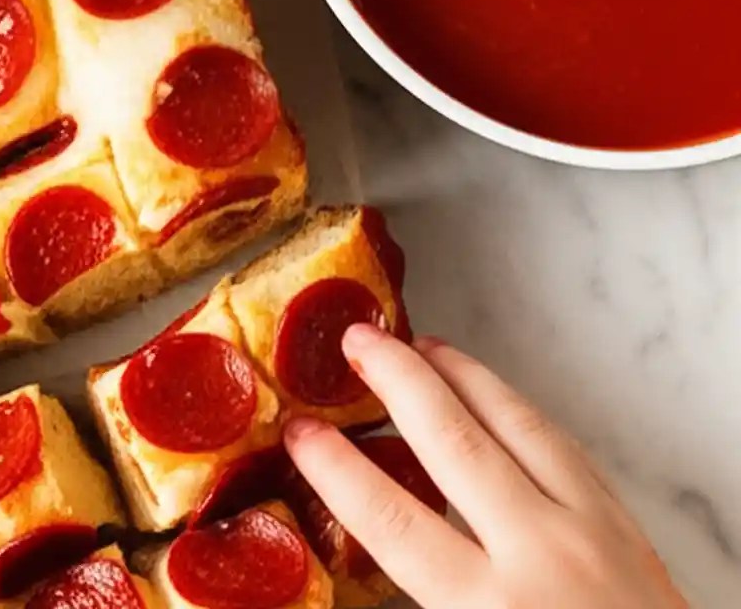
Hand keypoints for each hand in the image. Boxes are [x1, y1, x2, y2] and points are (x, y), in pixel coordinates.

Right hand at [284, 324, 687, 608]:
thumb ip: (421, 597)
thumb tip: (363, 546)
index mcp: (487, 606)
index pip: (392, 520)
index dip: (337, 469)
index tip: (301, 431)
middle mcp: (538, 554)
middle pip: (455, 442)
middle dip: (399, 381)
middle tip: (358, 340)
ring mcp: (587, 528)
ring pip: (517, 425)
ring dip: (462, 375)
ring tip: (419, 345)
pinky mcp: (622, 521)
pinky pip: (560, 443)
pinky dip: (516, 407)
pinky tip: (492, 394)